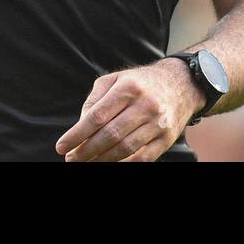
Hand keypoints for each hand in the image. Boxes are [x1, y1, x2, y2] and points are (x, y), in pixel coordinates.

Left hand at [55, 58, 206, 161]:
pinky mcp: (166, 139)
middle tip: (72, 159)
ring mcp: (158, 123)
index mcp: (128, 88)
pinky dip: (123, 164)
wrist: (181, 84)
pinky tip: (109, 164)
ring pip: (125, 149)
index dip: (77, 134)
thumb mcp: (115, 79)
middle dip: (86, 151)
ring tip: (86, 163)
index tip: (62, 146)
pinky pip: (142, 158)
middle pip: (110, 135)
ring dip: (102, 160)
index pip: (97, 116)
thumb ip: (95, 100)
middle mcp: (145, 105)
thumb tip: (81, 125)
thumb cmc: (140, 83)